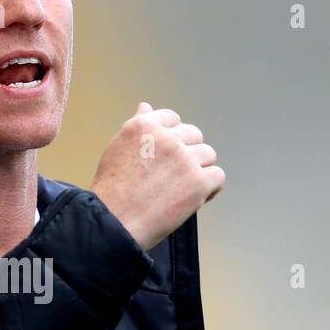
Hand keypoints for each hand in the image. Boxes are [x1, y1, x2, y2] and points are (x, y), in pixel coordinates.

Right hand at [89, 102, 223, 250]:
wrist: (114, 223)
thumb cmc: (111, 192)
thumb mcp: (117, 149)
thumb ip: (136, 126)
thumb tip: (146, 106)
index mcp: (144, 126)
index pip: (172, 119)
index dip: (172, 138)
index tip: (165, 155)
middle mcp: (167, 137)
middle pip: (193, 135)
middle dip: (187, 153)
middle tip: (172, 176)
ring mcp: (185, 159)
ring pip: (207, 155)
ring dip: (199, 170)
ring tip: (180, 189)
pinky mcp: (199, 182)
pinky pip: (217, 176)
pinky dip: (209, 187)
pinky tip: (194, 197)